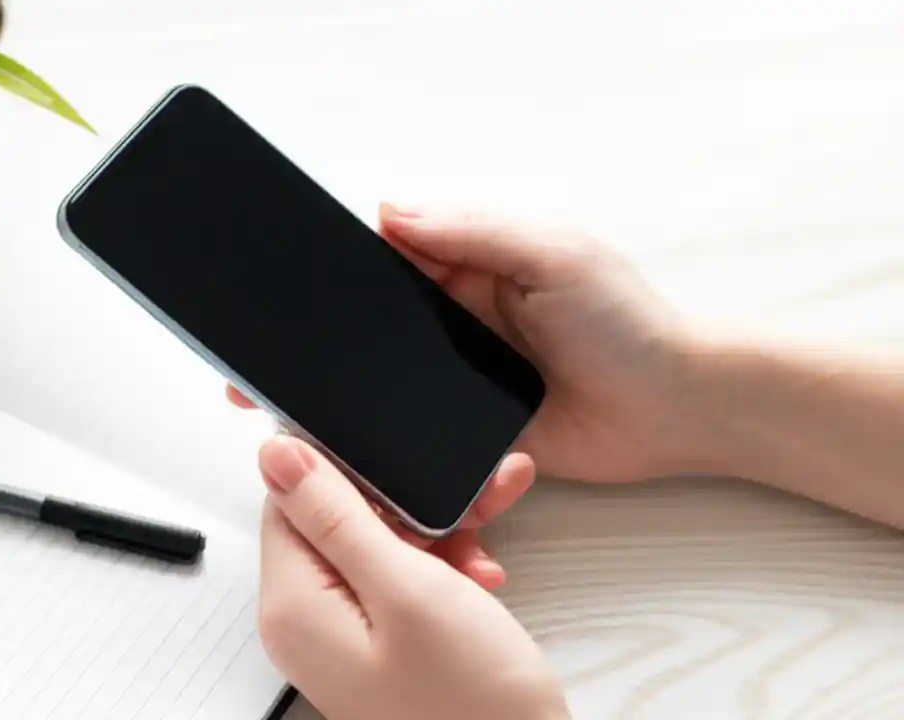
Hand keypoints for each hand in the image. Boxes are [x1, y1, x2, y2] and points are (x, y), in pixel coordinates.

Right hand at [229, 203, 697, 482]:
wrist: (679, 410)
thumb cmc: (628, 322)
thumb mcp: (553, 256)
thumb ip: (472, 233)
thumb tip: (388, 212)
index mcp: (469, 265)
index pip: (385, 260)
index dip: (333, 272)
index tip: (282, 286)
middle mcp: (457, 319)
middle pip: (370, 326)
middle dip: (317, 342)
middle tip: (259, 367)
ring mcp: (461, 379)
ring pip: (383, 382)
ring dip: (342, 395)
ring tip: (285, 411)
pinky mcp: (472, 433)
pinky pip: (417, 434)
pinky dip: (386, 441)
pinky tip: (349, 451)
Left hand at [257, 435, 569, 719]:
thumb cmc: (471, 704)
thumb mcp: (407, 589)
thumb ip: (336, 516)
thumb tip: (278, 454)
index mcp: (293, 604)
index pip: (290, 498)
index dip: (348, 472)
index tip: (404, 469)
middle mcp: (305, 622)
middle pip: (337, 520)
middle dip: (405, 505)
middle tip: (469, 503)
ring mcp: (341, 637)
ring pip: (375, 547)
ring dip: (434, 535)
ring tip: (483, 545)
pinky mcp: (376, 647)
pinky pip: (394, 582)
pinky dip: (438, 571)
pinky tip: (478, 577)